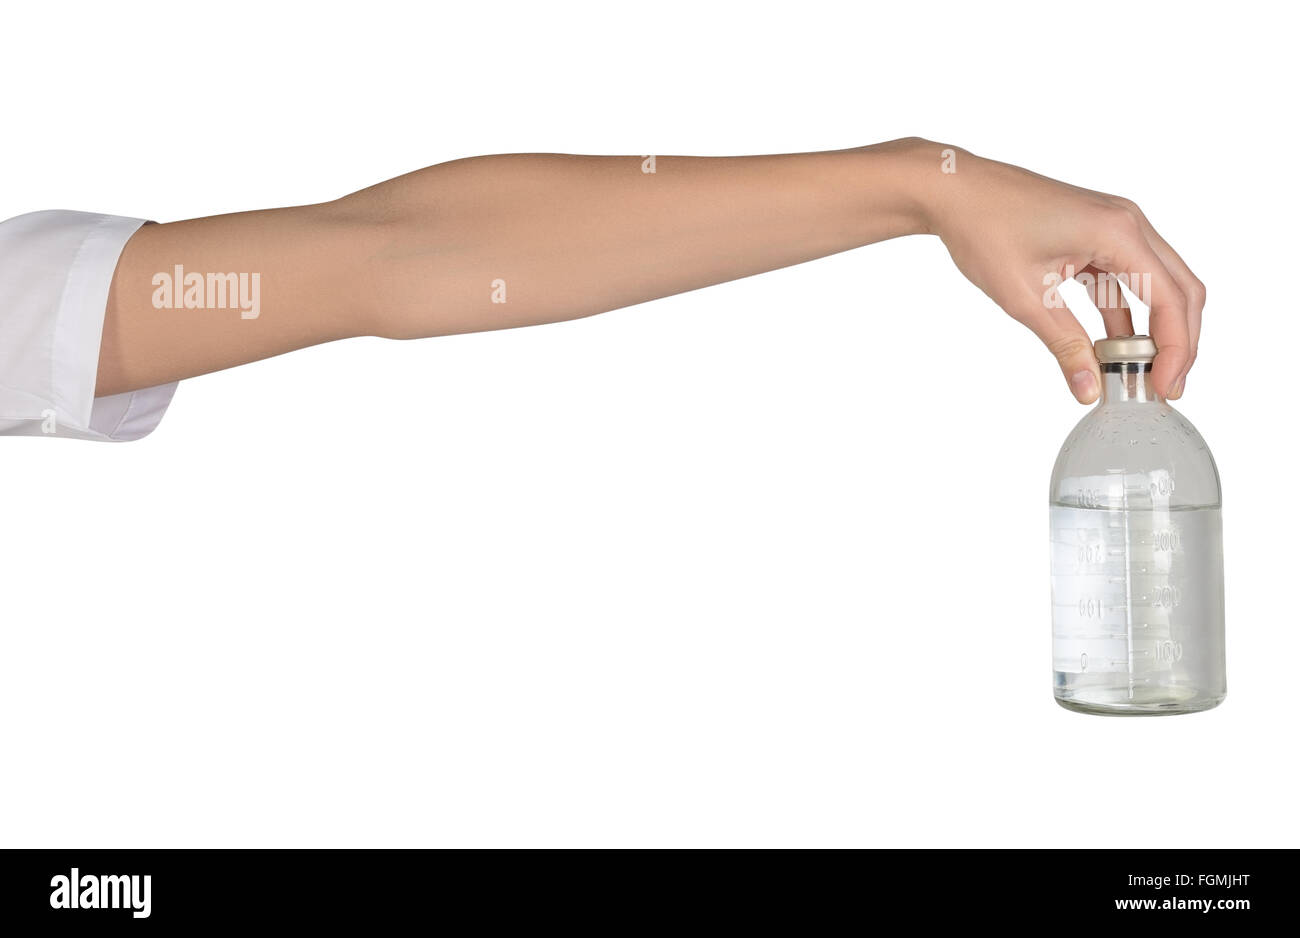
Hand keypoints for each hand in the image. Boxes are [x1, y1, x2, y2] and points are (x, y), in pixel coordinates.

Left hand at [916, 143, 1203, 401]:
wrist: (956, 192)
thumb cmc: (984, 228)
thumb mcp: (1025, 297)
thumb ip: (1064, 345)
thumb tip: (1088, 388)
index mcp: (1117, 232)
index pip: (1170, 298)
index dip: (1176, 349)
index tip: (1165, 388)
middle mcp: (1127, 223)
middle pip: (1179, 289)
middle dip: (1178, 342)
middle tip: (1164, 388)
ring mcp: (1115, 226)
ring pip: (1158, 284)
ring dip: (1154, 330)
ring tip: (1140, 376)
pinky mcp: (1097, 235)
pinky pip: (1127, 278)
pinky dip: (1127, 314)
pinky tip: (1114, 349)